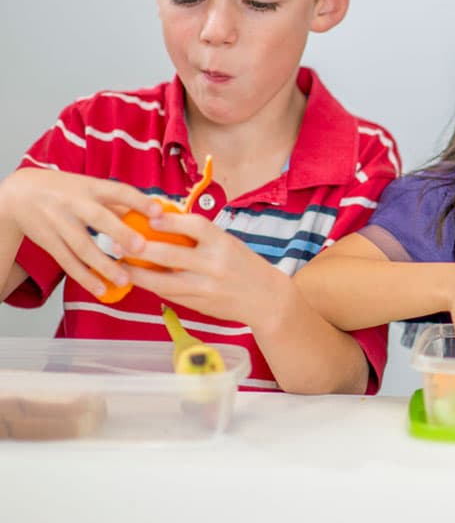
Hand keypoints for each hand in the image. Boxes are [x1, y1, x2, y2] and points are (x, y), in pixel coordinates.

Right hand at [0, 168, 162, 297]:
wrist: (20, 194)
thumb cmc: (68, 191)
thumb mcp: (91, 188)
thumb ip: (120, 202)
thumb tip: (159, 213)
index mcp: (91, 187)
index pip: (118, 191)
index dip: (139, 201)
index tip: (159, 212)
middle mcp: (74, 204)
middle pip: (99, 219)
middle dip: (120, 233)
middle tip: (141, 248)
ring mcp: (60, 224)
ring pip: (82, 246)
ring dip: (104, 265)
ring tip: (124, 280)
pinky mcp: (49, 242)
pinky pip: (67, 262)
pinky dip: (84, 277)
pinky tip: (101, 290)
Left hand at [122, 211, 285, 327]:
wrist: (266, 299)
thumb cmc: (245, 266)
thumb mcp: (229, 244)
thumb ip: (201, 237)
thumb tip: (163, 222)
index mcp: (224, 243)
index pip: (195, 225)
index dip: (170, 221)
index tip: (150, 217)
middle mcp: (214, 264)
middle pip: (169, 254)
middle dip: (140, 248)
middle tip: (119, 242)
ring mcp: (205, 287)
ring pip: (162, 280)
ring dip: (137, 273)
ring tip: (120, 265)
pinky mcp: (198, 304)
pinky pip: (168, 294)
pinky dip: (152, 286)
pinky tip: (140, 280)